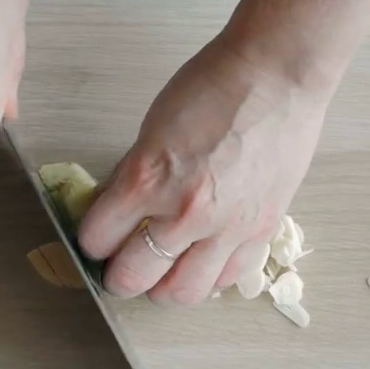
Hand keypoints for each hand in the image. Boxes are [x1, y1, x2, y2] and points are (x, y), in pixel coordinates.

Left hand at [79, 36, 331, 304]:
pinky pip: (227, 279)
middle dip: (119, 276)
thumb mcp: (153, 127)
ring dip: (163, 288)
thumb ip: (135, 174)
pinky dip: (208, 278)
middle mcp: (184, 213)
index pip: (97, 238)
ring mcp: (226, 228)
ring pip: (182, 293)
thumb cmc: (215, 86)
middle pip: (133, 277)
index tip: (97, 237)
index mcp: (147, 180)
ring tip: (163, 274)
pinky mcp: (260, 230)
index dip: (91, 239)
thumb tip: (119, 208)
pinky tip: (201, 264)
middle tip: (121, 267)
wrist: (277, 75)